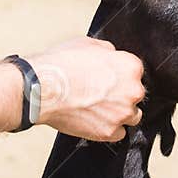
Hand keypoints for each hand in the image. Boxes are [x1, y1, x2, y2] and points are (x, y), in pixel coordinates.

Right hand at [26, 37, 144, 140]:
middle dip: (121, 95)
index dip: (120, 75)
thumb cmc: (61, 65)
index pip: (136, 72)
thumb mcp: (88, 44)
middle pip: (135, 95)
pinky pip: (118, 133)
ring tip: (97, 108)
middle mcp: (132, 90)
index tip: (109, 79)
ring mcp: (122, 113)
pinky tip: (93, 120)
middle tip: (101, 93)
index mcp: (130, 66)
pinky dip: (108, 128)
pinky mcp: (109, 132)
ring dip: (118, 113)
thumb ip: (107, 52)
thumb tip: (111, 56)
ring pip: (131, 116)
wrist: (41, 89)